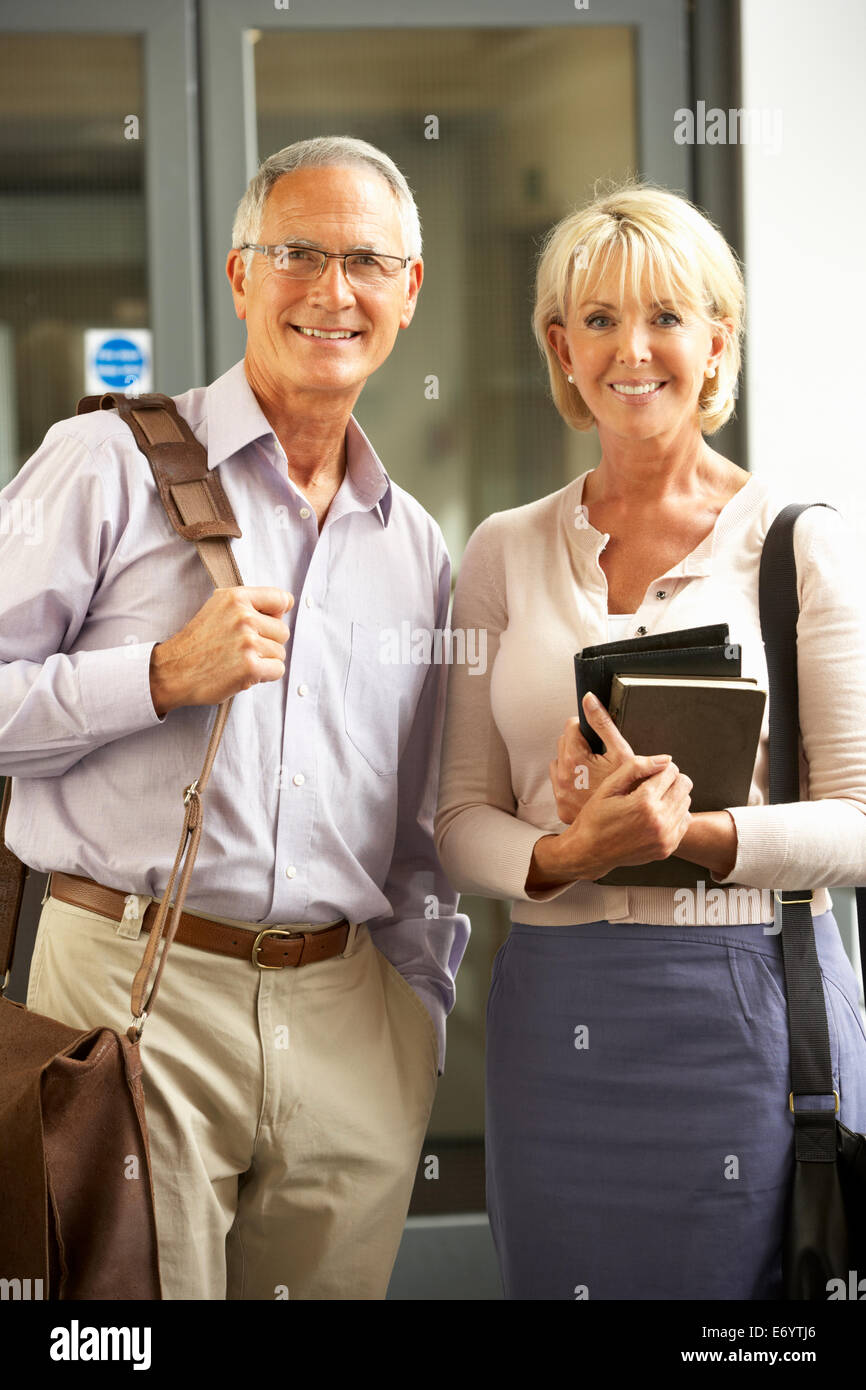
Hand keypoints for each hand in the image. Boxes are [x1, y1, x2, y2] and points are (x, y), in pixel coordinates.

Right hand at [149, 586, 293, 714]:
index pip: (280, 598)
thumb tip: (285, 606)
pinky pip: (278, 670)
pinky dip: (265, 676)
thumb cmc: (198, 643)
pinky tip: (244, 673)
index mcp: (235, 598)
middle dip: (268, 643)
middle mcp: (243, 616)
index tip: (268, 623)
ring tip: (239, 661)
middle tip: (242, 649)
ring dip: (264, 661)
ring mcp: (247, 642)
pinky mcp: (250, 666)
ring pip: (280, 653)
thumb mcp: (218, 609)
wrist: (173, 671)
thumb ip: (248, 605)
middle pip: (283, 631)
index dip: (278, 613)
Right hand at [527, 754, 692, 889]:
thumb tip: (667, 759)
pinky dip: (674, 814)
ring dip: (673, 796)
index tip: (649, 773)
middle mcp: (658, 820)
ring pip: (686, 801)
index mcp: (643, 801)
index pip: (672, 771)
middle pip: (684, 784)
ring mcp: (665, 836)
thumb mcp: (609, 786)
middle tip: (653, 785)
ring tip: (653, 800)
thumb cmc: (596, 816)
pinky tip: (656, 815)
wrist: (590, 852)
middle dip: (671, 779)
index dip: (661, 767)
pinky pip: (685, 821)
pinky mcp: (667, 847)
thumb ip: (636, 767)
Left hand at [549, 692, 637, 822]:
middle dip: (580, 744)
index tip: (597, 739)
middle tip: (599, 755)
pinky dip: (572, 782)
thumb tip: (589, 699)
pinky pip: (560, 784)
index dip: (587, 728)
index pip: (571, 726)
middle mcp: (561, 776)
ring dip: (573, 762)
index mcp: (573, 759)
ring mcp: (560, 793)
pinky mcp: (561, 807)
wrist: (631, 824)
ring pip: (559, 764)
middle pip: (564, 744)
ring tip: (594, 771)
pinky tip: (589, 786)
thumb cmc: (630, 789)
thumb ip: (603, 723)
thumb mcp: (621, 751)